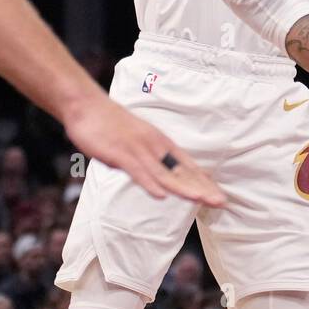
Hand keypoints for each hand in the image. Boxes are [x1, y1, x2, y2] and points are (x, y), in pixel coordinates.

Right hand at [64, 95, 223, 206]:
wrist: (87, 105)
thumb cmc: (110, 124)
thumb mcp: (136, 140)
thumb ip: (148, 159)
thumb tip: (158, 177)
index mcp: (159, 143)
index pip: (186, 165)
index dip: (203, 181)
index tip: (219, 195)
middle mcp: (153, 145)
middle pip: (181, 171)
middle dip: (201, 188)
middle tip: (221, 202)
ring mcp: (137, 149)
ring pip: (164, 173)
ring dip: (183, 188)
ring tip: (201, 200)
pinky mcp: (120, 153)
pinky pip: (137, 171)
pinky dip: (149, 183)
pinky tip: (161, 195)